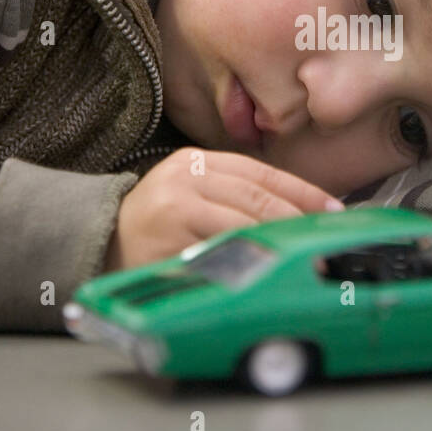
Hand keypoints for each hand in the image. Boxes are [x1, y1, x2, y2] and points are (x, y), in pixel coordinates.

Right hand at [104, 148, 343, 271]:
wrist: (98, 243)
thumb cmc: (156, 225)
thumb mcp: (192, 194)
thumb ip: (235, 196)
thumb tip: (299, 213)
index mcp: (196, 161)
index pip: (263, 173)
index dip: (303, 192)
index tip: (332, 210)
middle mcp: (185, 177)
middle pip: (258, 198)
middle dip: (297, 221)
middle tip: (323, 242)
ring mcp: (175, 209)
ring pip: (244, 224)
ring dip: (279, 244)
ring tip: (303, 259)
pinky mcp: (169, 241)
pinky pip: (222, 252)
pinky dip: (250, 261)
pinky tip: (268, 269)